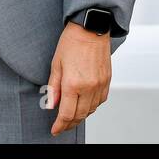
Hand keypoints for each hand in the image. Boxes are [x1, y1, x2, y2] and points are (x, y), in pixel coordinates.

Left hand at [45, 21, 111, 135]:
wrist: (91, 28)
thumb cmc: (71, 42)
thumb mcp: (56, 64)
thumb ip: (54, 87)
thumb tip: (51, 105)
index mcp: (73, 83)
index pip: (67, 113)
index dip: (60, 125)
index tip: (55, 130)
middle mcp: (89, 87)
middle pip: (80, 115)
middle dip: (69, 123)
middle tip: (61, 126)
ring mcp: (100, 84)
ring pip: (91, 110)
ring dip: (81, 116)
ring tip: (71, 116)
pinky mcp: (107, 80)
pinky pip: (100, 101)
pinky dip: (91, 107)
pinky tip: (84, 104)